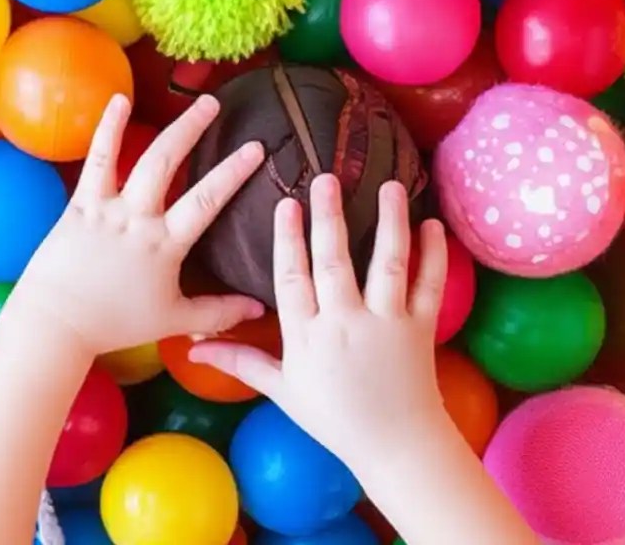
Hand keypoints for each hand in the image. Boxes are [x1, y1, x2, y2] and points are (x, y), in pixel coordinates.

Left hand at [10, 94, 266, 358]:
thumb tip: (258, 308)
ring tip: (184, 101)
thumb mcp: (173, 321)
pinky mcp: (80, 204)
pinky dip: (108, 129)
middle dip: (194, 131)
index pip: (207, 201)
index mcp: (164, 245)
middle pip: (169, 164)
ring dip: (164, 126)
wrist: (56, 322)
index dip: (233, 172)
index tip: (256, 148)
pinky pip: (96, 160)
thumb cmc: (115, 324)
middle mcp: (137, 219)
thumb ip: (218, 312)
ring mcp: (107, 207)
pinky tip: (119, 101)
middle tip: (215, 104)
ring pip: (138, 157)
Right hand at [189, 175, 450, 468]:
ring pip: (387, 264)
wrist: (396, 446)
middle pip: (335, 262)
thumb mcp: (283, 391)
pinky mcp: (421, 328)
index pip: (292, 278)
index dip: (288, 240)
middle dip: (329, 217)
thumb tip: (191, 350)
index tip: (285, 203)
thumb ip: (241, 362)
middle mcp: (346, 324)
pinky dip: (433, 254)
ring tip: (390, 185)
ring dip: (390, 222)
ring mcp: (386, 324)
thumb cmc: (334, 418)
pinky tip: (432, 224)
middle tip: (326, 178)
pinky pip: (429, 285)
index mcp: (307, 337)